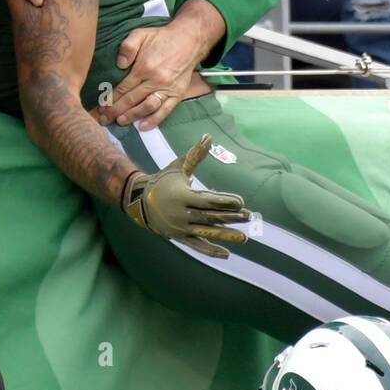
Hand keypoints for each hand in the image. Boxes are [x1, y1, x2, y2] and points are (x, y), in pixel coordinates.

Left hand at [100, 22, 198, 128]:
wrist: (189, 40)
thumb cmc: (162, 38)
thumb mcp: (141, 34)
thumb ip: (127, 47)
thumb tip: (119, 64)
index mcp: (144, 67)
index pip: (123, 87)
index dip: (110, 99)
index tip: (100, 107)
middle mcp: (155, 80)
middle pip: (132, 99)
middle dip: (115, 111)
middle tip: (104, 119)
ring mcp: (167, 89)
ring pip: (147, 107)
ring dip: (132, 116)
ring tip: (120, 122)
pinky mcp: (177, 94)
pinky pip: (165, 110)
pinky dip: (154, 120)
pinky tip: (143, 126)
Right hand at [120, 134, 250, 258]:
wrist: (140, 201)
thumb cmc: (163, 181)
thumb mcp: (179, 167)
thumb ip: (195, 154)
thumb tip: (209, 136)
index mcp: (182, 196)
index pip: (207, 200)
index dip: (224, 201)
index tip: (241, 202)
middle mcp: (182, 214)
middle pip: (210, 216)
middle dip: (231, 217)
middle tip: (249, 216)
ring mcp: (181, 228)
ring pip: (207, 233)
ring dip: (226, 236)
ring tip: (244, 238)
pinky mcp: (180, 237)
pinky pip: (197, 246)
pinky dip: (211, 250)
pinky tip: (226, 254)